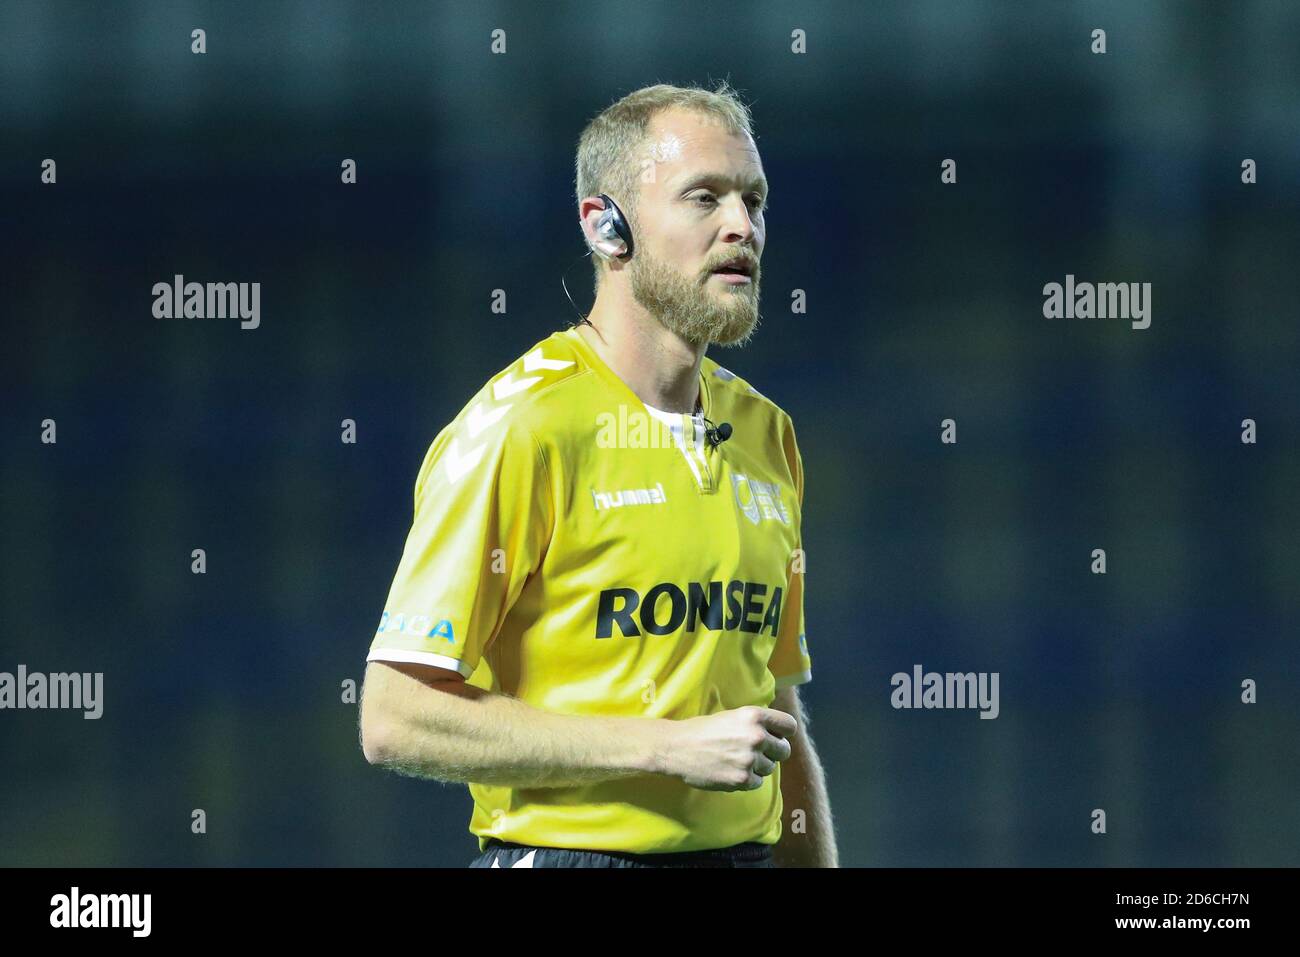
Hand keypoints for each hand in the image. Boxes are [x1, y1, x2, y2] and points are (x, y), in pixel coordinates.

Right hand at [660, 705, 796, 790]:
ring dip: (758, 766)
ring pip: (770, 767)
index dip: (783, 733)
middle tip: (756, 752)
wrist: (677, 748)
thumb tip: (777, 734)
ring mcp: (750, 759)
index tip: (776, 737)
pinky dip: (748, 779)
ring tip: (738, 760)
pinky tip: (732, 770)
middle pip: (784, 750)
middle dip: (773, 752)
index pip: (789, 726)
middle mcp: (756, 736)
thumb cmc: (702, 730)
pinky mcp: (742, 778)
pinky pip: (758, 782)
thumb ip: (755, 723)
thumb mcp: (732, 715)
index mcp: (754, 716)